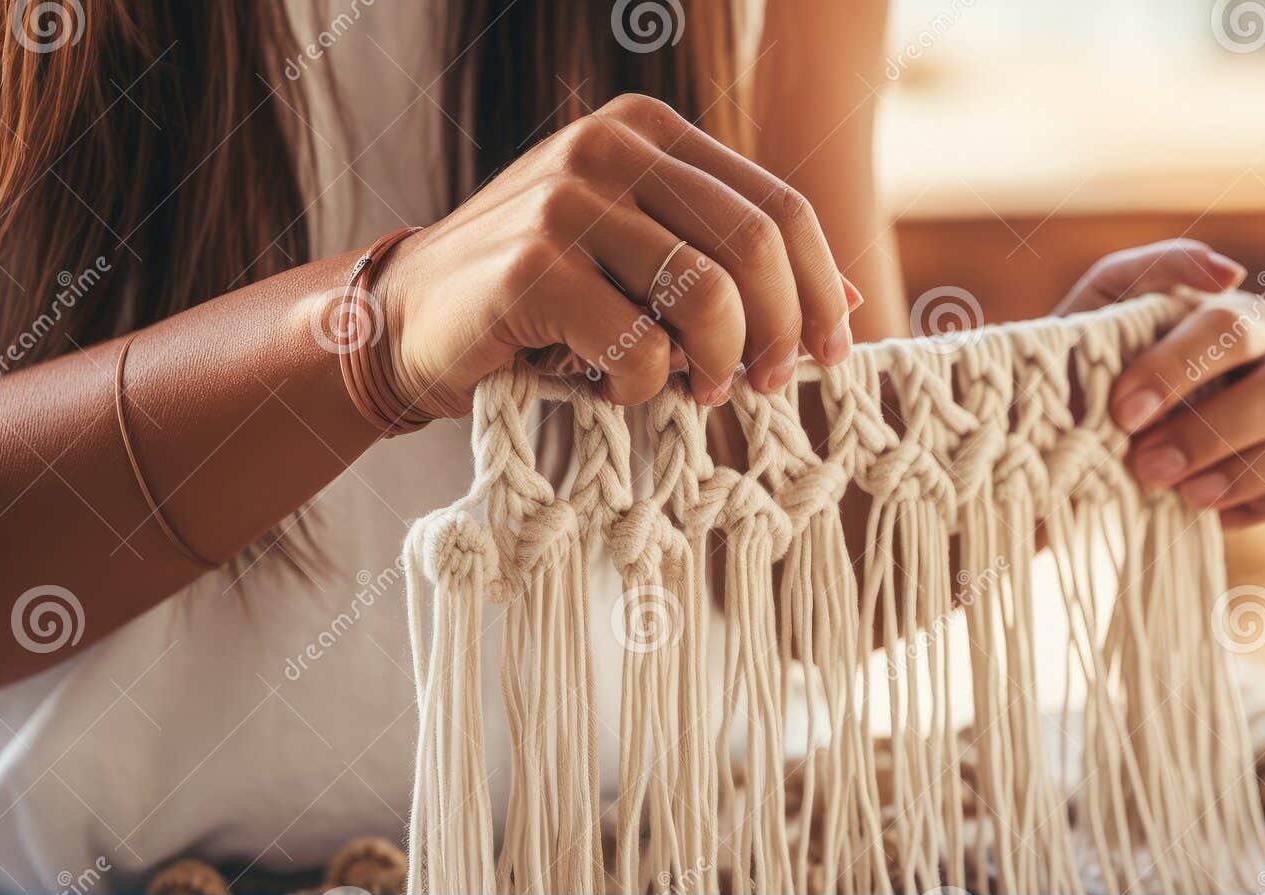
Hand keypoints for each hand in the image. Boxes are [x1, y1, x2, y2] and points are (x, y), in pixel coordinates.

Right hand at [378, 94, 859, 415]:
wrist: (411, 319)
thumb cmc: (545, 296)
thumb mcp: (642, 258)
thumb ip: (730, 263)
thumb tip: (853, 308)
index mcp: (648, 131)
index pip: (780, 207)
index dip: (823, 288)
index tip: (829, 352)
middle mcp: (609, 148)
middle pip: (757, 247)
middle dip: (780, 332)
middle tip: (764, 384)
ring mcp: (566, 201)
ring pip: (708, 297)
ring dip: (714, 365)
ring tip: (690, 392)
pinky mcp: (533, 267)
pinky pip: (642, 347)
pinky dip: (641, 388)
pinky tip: (610, 388)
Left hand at [1056, 239, 1264, 526]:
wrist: (1069, 440)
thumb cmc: (1087, 366)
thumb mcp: (1098, 304)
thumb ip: (1155, 268)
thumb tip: (1228, 272)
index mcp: (1231, 319)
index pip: (1233, 327)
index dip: (1181, 370)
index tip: (1124, 412)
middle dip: (1214, 432)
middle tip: (1146, 464)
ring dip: (1250, 468)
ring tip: (1182, 493)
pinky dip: (1262, 499)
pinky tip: (1201, 506)